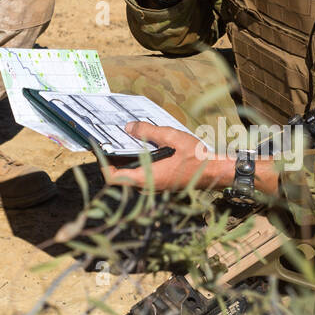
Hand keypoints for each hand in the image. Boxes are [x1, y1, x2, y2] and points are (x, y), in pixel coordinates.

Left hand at [104, 124, 229, 191]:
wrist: (215, 172)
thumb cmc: (195, 157)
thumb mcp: (170, 137)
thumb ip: (147, 132)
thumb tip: (129, 127)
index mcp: (146, 177)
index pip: (113, 178)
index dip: (102, 164)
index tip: (99, 150)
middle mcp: (147, 186)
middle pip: (121, 176)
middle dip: (113, 158)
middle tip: (109, 140)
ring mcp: (154, 186)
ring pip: (132, 175)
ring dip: (126, 160)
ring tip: (123, 140)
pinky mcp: (160, 183)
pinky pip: (142, 174)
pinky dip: (137, 162)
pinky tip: (141, 147)